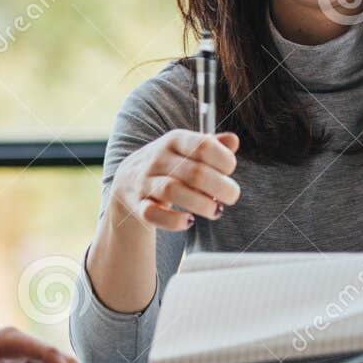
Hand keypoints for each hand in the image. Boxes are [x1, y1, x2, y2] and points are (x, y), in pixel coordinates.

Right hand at [111, 130, 239, 232]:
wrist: (128, 181)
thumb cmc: (170, 165)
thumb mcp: (188, 149)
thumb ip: (212, 145)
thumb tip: (234, 140)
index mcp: (174, 140)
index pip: (203, 146)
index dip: (224, 160)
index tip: (230, 171)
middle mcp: (157, 159)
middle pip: (194, 173)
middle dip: (220, 187)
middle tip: (232, 196)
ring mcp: (145, 182)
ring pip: (173, 191)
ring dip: (201, 204)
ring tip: (216, 211)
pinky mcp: (138, 206)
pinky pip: (153, 214)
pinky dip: (173, 221)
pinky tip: (189, 221)